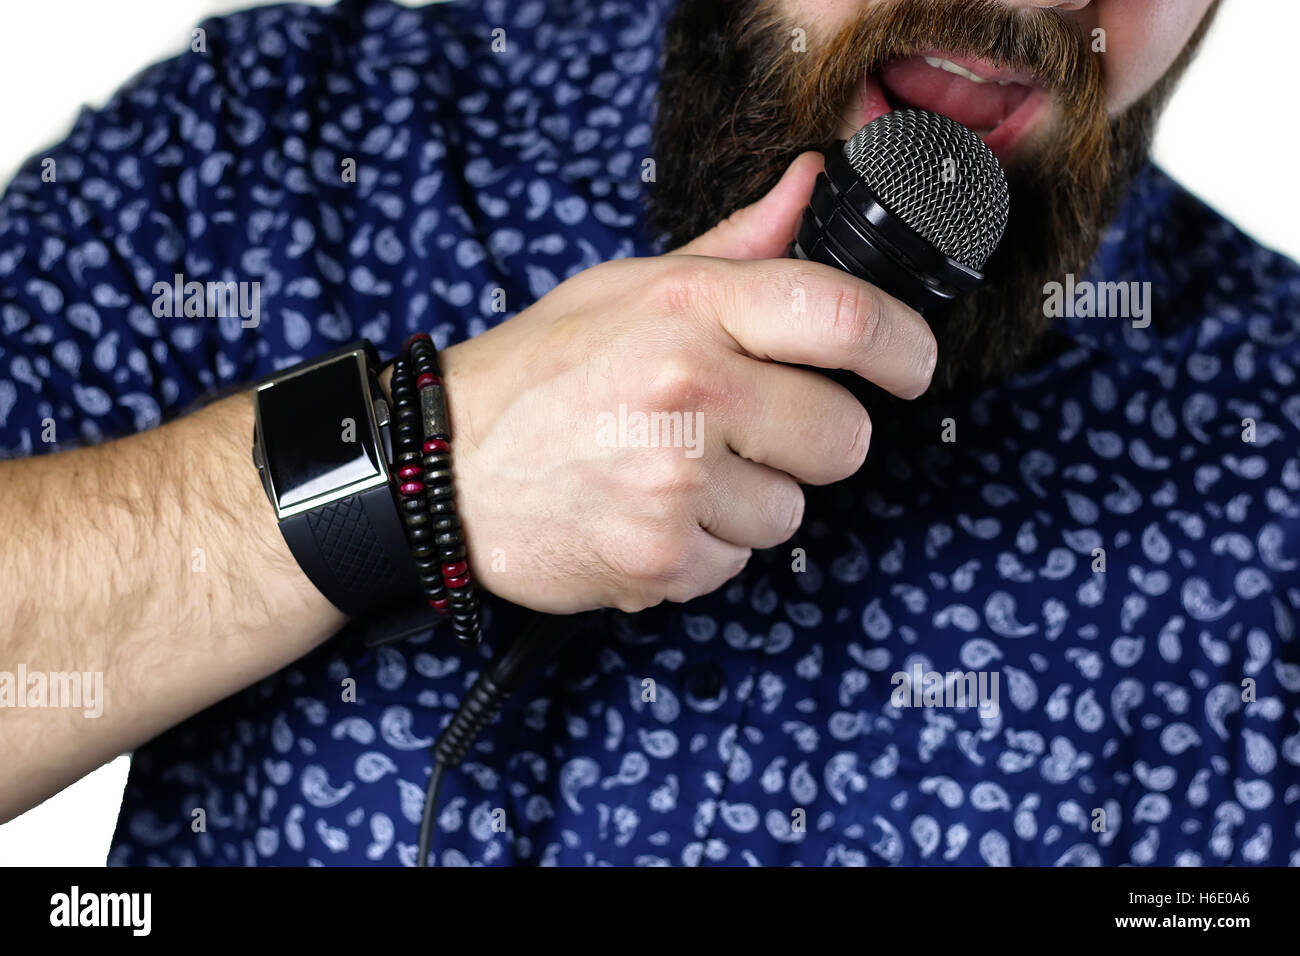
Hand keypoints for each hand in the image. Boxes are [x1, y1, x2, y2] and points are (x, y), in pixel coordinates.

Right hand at [437, 152, 937, 613]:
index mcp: (687, 312)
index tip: (910, 364)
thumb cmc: (538, 375)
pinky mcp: (660, 559)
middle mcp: (689, 392)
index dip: (901, 345)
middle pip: (842, 437)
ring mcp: (675, 483)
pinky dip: (704, 549)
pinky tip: (651, 514)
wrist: (442, 471)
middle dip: (814, 440)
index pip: (843, 318)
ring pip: (791, 512)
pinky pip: (738, 565)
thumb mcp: (627, 289)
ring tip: (675, 474)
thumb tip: (808, 188)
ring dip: (749, 501)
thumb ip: (734, 248)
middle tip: (749, 430)